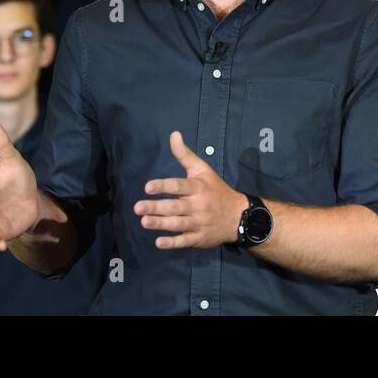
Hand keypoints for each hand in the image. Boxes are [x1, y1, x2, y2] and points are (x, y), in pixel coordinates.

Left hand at [134, 131, 247, 249]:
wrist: (239, 215)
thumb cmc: (216, 190)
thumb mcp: (202, 170)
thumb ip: (185, 154)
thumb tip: (173, 134)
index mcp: (198, 187)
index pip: (179, 186)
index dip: (163, 186)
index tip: (147, 187)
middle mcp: (198, 205)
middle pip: (175, 207)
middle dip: (156, 207)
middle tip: (138, 207)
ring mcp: (199, 223)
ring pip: (178, 224)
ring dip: (161, 224)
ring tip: (144, 222)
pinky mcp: (199, 238)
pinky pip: (185, 241)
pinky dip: (173, 243)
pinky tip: (159, 242)